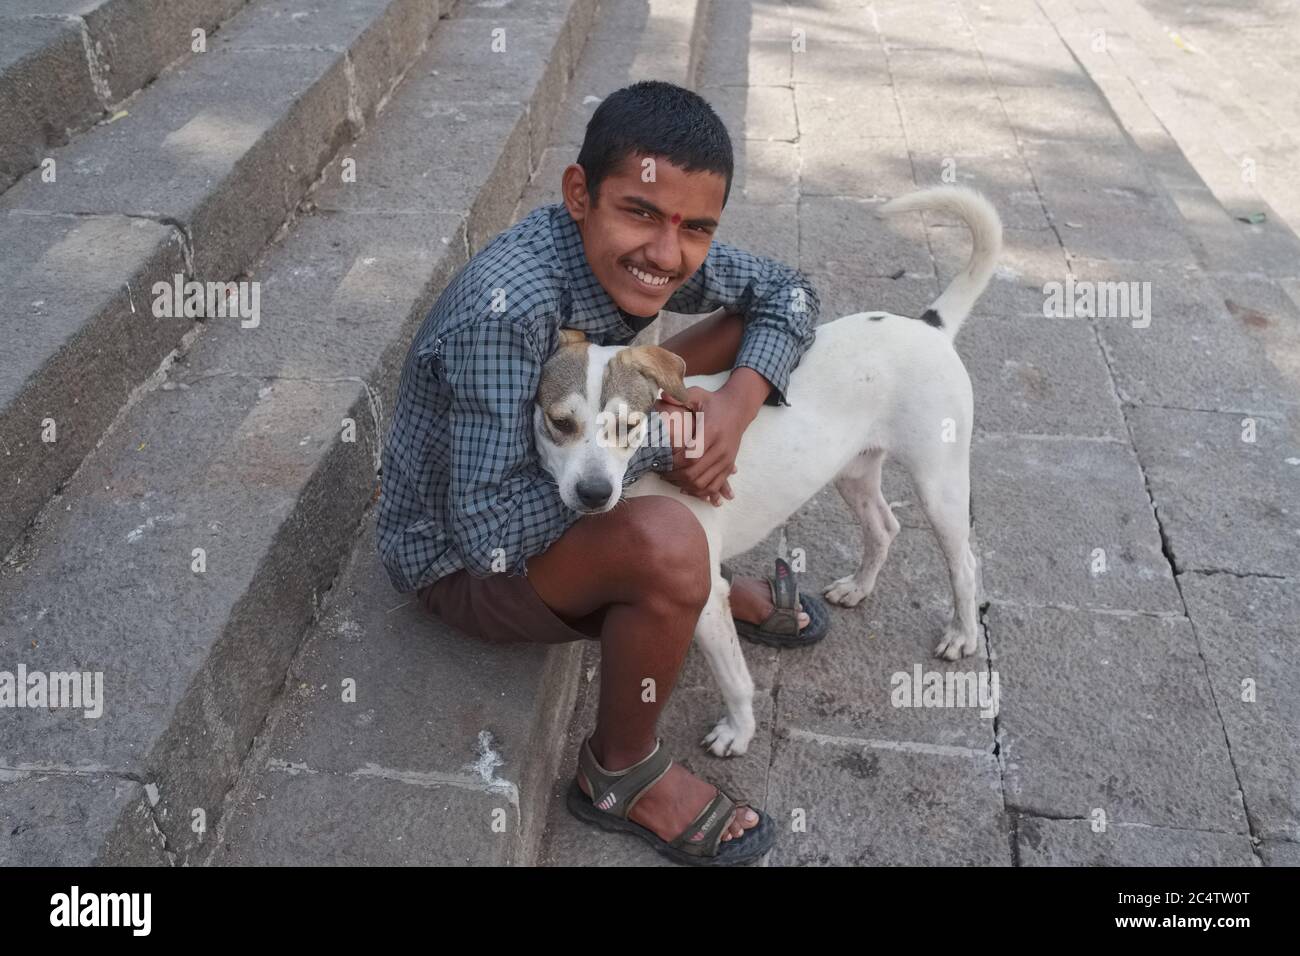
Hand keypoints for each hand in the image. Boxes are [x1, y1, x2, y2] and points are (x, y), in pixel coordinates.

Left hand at [655, 386, 749, 506]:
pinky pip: (714, 486)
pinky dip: (700, 492)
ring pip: (703, 483)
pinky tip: (686, 488)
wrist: (739, 408)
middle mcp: (721, 448)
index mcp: (711, 432)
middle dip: (674, 476)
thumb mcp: (697, 394)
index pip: (690, 456)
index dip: (673, 463)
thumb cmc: (713, 402)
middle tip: (661, 472)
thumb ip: (679, 395)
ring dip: (684, 485)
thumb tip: (662, 394)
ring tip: (671, 480)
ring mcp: (726, 459)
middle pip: (694, 473)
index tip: (660, 460)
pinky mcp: (729, 466)